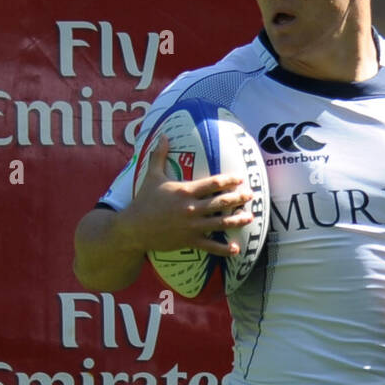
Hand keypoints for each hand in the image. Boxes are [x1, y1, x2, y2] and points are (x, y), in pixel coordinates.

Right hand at [122, 134, 254, 258]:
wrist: (134, 228)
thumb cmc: (143, 201)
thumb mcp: (152, 176)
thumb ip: (159, 155)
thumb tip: (162, 135)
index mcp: (185, 191)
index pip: (212, 183)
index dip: (228, 180)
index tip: (240, 178)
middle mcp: (191, 208)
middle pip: (220, 202)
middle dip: (237, 198)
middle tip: (250, 195)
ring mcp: (192, 225)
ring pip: (219, 223)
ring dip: (236, 220)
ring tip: (250, 217)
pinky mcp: (189, 240)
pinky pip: (210, 246)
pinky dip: (223, 248)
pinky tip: (236, 248)